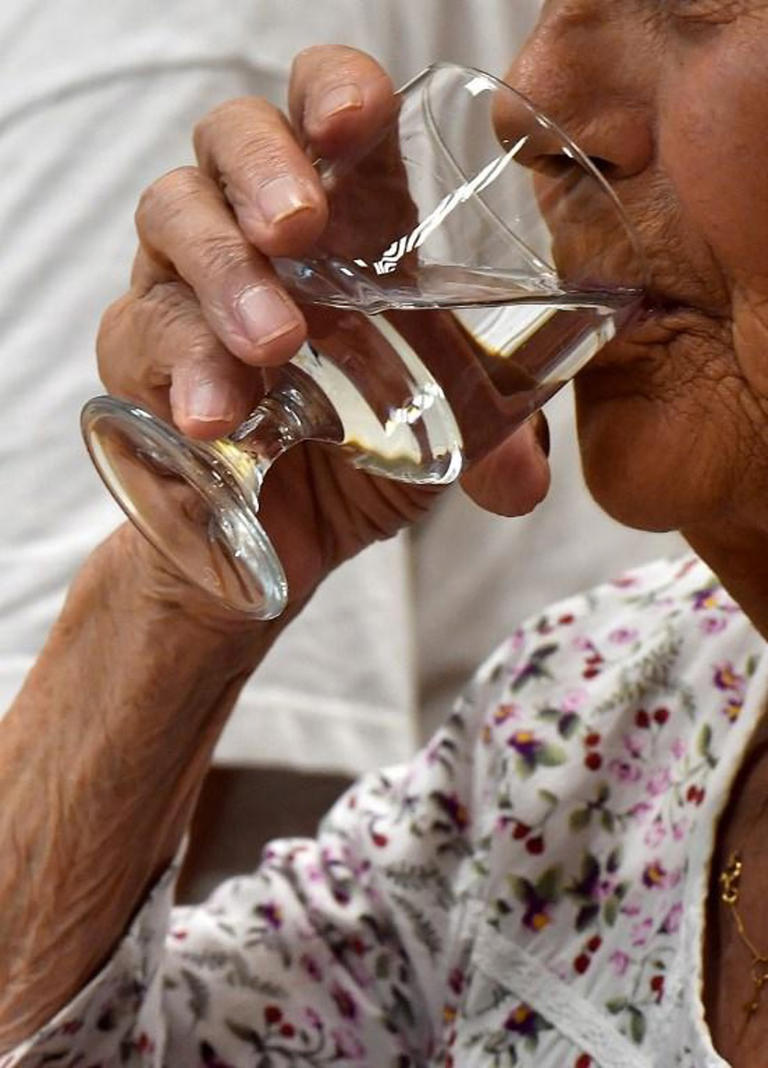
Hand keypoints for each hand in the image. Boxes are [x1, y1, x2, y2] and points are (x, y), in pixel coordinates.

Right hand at [97, 46, 549, 617]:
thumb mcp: (437, 443)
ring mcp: (189, 286)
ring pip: (174, 218)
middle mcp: (257, 235)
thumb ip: (488, 446)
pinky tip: (217, 416)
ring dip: (226, 272)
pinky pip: (139, 332)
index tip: (355, 122)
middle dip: (263, 168)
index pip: (323, 112)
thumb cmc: (355, 458)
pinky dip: (180, 366)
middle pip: (233, 138)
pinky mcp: (142, 356)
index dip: (334, 91)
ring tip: (276, 344)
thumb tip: (525, 480)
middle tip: (300, 232)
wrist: (273, 541)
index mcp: (344, 226)